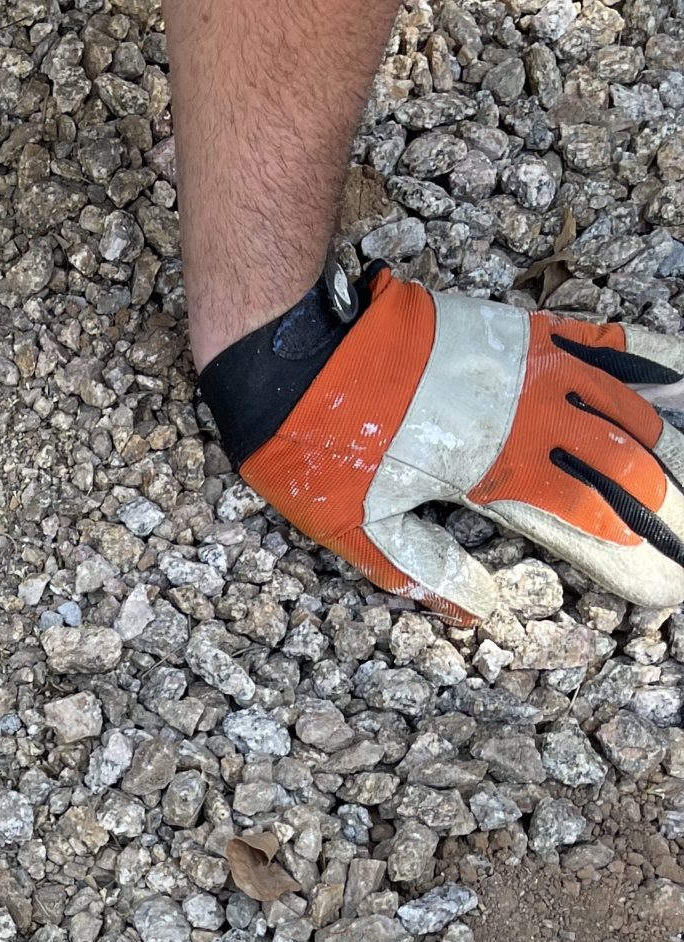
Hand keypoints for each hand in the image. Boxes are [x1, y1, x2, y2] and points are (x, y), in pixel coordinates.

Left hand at [199, 267, 683, 622]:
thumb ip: (426, 570)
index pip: (581, 501)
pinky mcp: (504, 326)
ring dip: (645, 420)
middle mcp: (523, 413)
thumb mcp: (362, 529)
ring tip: (667, 443)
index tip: (644, 543)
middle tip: (669, 504)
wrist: (295, 359)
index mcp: (494, 467)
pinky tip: (651, 367)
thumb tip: (477, 614)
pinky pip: (581, 336)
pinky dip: (623, 354)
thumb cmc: (318, 450)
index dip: (619, 525)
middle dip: (649, 480)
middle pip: (613, 449)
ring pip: (609, 392)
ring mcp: (519, 363)